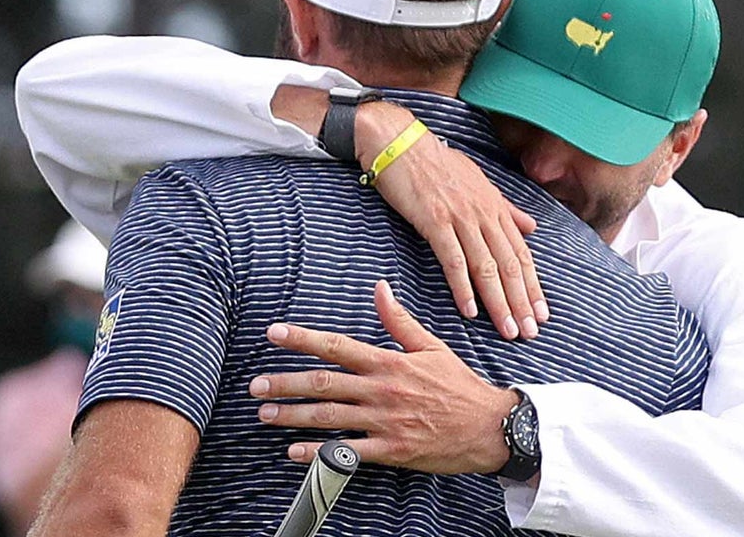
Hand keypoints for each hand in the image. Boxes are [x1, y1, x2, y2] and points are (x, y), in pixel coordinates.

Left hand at [250, 281, 519, 473]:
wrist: (489, 427)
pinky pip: (347, 453)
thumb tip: (380, 288)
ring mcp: (385, 422)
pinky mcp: (391, 451)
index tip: (274, 334)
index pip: (338, 346)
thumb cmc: (460, 386)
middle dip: (285, 382)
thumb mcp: (432, 347)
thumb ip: (399, 321)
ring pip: (329, 417)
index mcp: (389, 362)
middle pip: (324, 384)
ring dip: (292, 416)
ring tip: (265, 413)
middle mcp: (382, 390)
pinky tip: (294, 453)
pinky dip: (318, 454)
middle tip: (255, 384)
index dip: (303, 340)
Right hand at [355, 101, 547, 338]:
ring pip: (486, 267)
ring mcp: (460, 217)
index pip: (521, 253)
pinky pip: (453, 260)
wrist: (400, 143)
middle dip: (522, 302)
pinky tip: (469, 311)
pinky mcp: (434, 221)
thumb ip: (505, 209)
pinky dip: (463, 288)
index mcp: (495, 207)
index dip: (533, 286)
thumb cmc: (437, 163)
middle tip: (531, 332)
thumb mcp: (478, 182)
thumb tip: (530, 227)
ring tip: (508, 330)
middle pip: (509, 265)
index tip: (541, 313)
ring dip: (499, 303)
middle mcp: (484, 214)